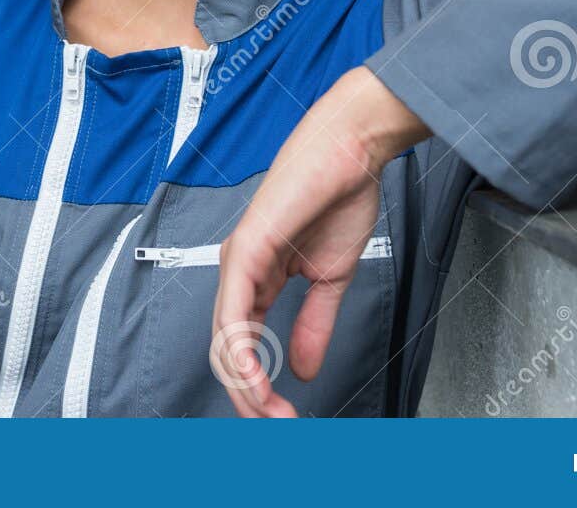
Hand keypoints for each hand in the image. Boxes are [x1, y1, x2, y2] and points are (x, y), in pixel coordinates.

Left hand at [210, 65, 430, 415]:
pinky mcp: (247, 248)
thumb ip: (313, 323)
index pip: (245, 342)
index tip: (284, 416)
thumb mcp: (331, 278)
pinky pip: (234, 308)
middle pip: (227, 347)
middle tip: (275, 424)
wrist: (351, 152)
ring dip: (244, 381)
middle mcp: (240, 270)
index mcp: (257, 276)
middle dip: (248, 394)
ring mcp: (239, 259)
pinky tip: (254, 373)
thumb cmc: (339, 196)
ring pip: (225, 336)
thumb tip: (301, 369)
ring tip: (267, 410)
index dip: (259, 384)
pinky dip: (241, 347)